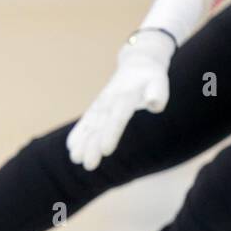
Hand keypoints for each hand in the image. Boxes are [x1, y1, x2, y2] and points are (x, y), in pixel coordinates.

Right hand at [66, 30, 174, 170]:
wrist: (137, 65)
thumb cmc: (151, 78)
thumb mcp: (159, 80)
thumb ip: (157, 92)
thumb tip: (154, 104)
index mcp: (125, 97)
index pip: (117, 118)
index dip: (111, 134)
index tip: (105, 151)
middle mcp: (109, 102)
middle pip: (100, 127)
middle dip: (92, 146)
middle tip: (88, 165)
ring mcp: (101, 105)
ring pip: (90, 126)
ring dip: (82, 143)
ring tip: (75, 159)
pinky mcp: (97, 109)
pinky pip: (86, 122)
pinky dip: (78, 133)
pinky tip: (72, 148)